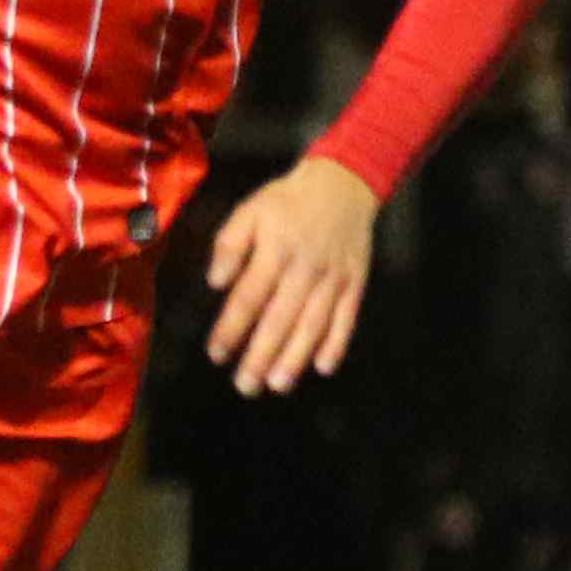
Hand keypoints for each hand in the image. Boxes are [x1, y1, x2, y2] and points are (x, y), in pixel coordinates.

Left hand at [203, 153, 377, 395]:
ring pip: (313, 324)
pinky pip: (347, 318)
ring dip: (295, 358)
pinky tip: (323, 368)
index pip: (249, 297)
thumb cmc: (287, 202)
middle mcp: (305, 268)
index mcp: (275, 250)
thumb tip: (216, 283)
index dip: (232, 328)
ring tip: (277, 385)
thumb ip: (230, 245)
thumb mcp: (250, 210)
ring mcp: (333, 278)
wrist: (342, 183)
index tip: (217, 355)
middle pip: (280, 319)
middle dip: (261, 356)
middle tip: (245, 386)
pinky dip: (337, 344)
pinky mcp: (355, 284)